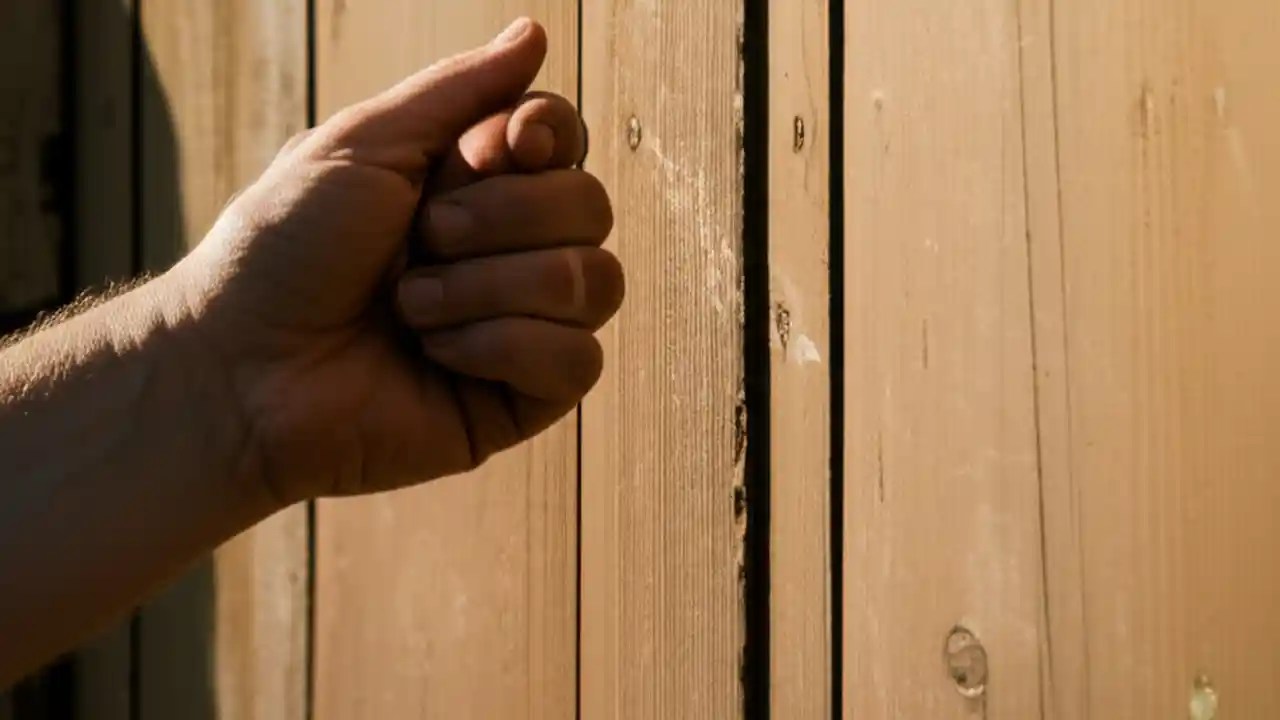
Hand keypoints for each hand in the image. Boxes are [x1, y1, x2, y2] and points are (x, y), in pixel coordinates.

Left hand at [169, 19, 620, 502]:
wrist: (240, 372)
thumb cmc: (282, 251)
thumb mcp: (364, 145)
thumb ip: (458, 89)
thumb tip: (534, 32)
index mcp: (473, 187)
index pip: (566, 142)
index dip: (548, 136)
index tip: (496, 145)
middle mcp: (508, 253)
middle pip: (591, 207)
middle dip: (501, 217)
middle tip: (422, 238)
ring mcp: (520, 328)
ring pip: (594, 283)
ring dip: (492, 285)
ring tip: (412, 307)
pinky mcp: (521, 400)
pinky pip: (578, 362)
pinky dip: (502, 346)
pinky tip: (437, 355)